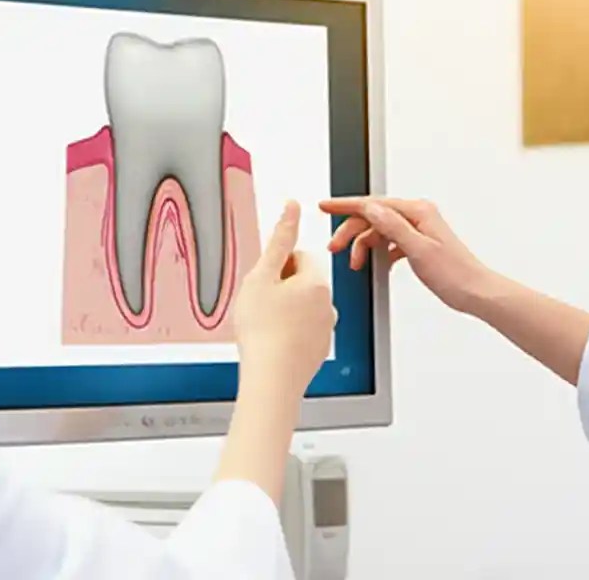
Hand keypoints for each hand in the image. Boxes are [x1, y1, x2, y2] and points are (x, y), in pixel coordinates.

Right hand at [232, 200, 335, 396]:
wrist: (271, 380)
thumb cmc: (263, 332)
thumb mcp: (261, 276)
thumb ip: (279, 239)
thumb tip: (292, 208)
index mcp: (316, 281)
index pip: (298, 257)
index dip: (275, 267)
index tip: (263, 284)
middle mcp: (328, 303)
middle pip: (301, 281)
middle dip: (280, 288)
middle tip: (260, 305)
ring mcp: (325, 328)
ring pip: (302, 307)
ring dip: (284, 311)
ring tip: (265, 327)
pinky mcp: (319, 349)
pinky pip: (303, 330)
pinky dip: (288, 332)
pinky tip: (273, 342)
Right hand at [319, 196, 494, 312]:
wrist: (475, 292)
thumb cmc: (455, 274)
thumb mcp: (418, 250)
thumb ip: (393, 227)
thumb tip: (372, 208)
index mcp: (418, 212)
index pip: (373, 204)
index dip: (346, 206)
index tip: (325, 206)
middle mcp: (418, 216)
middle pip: (374, 216)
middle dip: (351, 231)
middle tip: (334, 247)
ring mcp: (419, 230)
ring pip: (380, 231)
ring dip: (363, 245)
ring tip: (355, 263)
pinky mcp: (419, 244)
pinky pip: (391, 242)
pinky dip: (379, 252)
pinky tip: (374, 263)